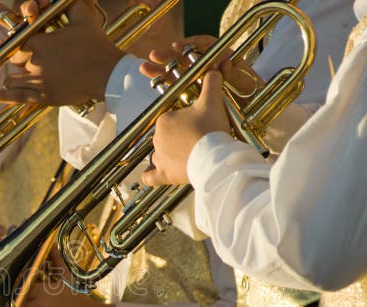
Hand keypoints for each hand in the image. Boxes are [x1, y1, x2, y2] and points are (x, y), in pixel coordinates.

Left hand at [0, 0, 122, 104]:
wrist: (108, 73)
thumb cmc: (96, 44)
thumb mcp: (82, 17)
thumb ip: (66, 3)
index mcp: (39, 41)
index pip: (13, 36)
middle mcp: (35, 61)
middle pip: (12, 58)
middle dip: (12, 54)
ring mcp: (39, 81)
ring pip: (13, 77)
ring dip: (14, 73)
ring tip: (19, 71)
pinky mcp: (45, 97)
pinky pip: (19, 98)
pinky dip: (4, 97)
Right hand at [140, 35, 264, 104]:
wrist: (250, 126)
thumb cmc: (252, 103)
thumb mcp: (246, 87)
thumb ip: (234, 75)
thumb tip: (223, 63)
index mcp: (225, 61)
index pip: (206, 45)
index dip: (191, 43)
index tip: (177, 46)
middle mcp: (210, 70)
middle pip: (187, 59)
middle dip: (169, 57)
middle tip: (154, 56)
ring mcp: (200, 85)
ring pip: (178, 74)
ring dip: (161, 70)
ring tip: (145, 68)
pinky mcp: (192, 99)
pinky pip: (177, 90)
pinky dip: (165, 87)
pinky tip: (154, 85)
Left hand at [142, 70, 228, 185]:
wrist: (215, 157)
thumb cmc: (211, 129)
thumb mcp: (212, 101)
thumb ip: (211, 83)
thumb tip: (213, 69)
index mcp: (163, 120)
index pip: (171, 120)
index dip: (185, 123)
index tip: (197, 127)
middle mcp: (156, 138)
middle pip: (166, 138)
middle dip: (178, 140)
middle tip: (196, 142)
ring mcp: (158, 157)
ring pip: (160, 155)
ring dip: (170, 157)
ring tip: (187, 157)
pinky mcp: (163, 175)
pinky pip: (150, 177)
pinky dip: (151, 176)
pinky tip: (153, 176)